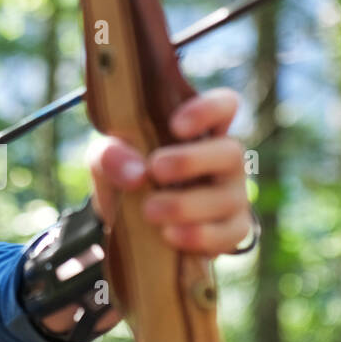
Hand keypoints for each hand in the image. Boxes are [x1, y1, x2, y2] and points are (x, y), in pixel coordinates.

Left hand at [88, 87, 252, 256]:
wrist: (129, 227)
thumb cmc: (128, 177)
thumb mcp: (107, 161)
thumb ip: (111, 155)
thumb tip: (136, 173)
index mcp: (201, 130)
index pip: (224, 105)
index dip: (208, 110)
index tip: (176, 125)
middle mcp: (224, 159)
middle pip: (230, 151)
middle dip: (190, 161)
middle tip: (155, 169)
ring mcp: (234, 195)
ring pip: (227, 197)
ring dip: (185, 204)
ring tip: (149, 211)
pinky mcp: (232, 230)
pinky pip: (229, 233)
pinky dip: (198, 235)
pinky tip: (169, 235)